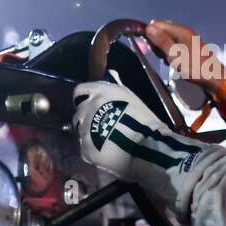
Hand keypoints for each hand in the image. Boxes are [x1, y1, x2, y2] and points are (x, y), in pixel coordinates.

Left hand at [72, 80, 208, 212]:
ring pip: (80, 130)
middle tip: (100, 127)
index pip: (80, 91)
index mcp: (98, 92)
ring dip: (88, 134)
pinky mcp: (84, 147)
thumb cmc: (143, 119)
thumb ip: (116, 86)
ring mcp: (84, 128)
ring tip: (103, 141)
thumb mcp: (130, 97)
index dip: (84, 99)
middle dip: (86, 118)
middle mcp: (87, 107)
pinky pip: (84, 147)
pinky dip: (92, 149)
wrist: (146, 145)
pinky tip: (105, 152)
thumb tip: (111, 73)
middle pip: (79, 112)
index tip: (91, 106)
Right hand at [145, 19, 225, 97]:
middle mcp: (183, 31)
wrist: (214, 78)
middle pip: (160, 31)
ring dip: (163, 50)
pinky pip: (172, 45)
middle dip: (156, 43)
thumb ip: (162, 41)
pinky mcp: (188, 45)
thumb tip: (149, 27)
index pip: (156, 24)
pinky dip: (170, 53)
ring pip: (165, 39)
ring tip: (170, 61)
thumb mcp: (175, 56)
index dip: (150, 34)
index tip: (152, 48)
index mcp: (181, 30)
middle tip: (163, 56)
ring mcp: (186, 38)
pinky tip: (174, 62)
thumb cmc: (196, 69)